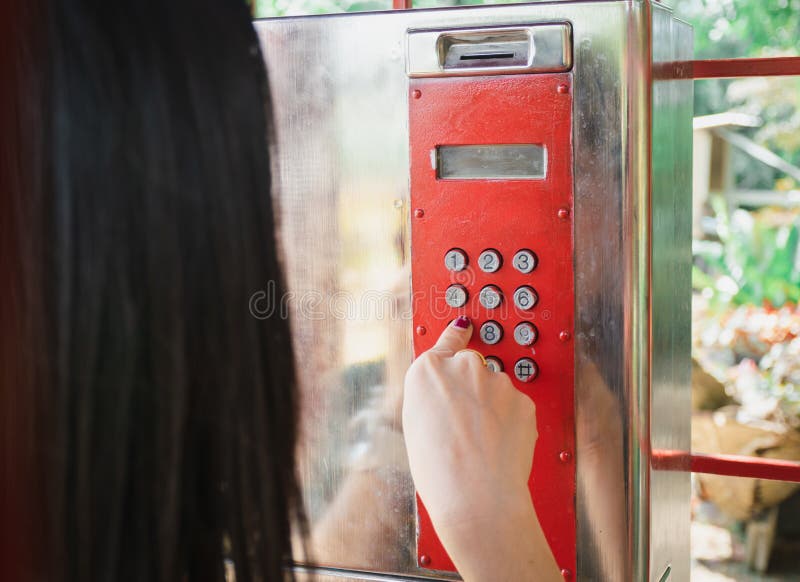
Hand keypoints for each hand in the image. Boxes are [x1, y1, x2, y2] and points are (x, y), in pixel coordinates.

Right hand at [403, 316, 560, 581]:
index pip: (447, 339)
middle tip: (465, 423)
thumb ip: (432, 397)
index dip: (457, 335)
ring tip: (481, 443)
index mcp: (426, 371)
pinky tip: (498, 445)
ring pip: (496, 388)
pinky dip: (510, 421)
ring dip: (492, 406)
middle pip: (471, 365)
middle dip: (473, 387)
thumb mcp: (416, 425)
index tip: (465, 326)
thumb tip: (446, 396)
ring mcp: (495, 380)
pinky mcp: (521, 398)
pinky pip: (515, 405)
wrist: (476, 496)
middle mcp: (462, 366)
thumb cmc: (439, 471)